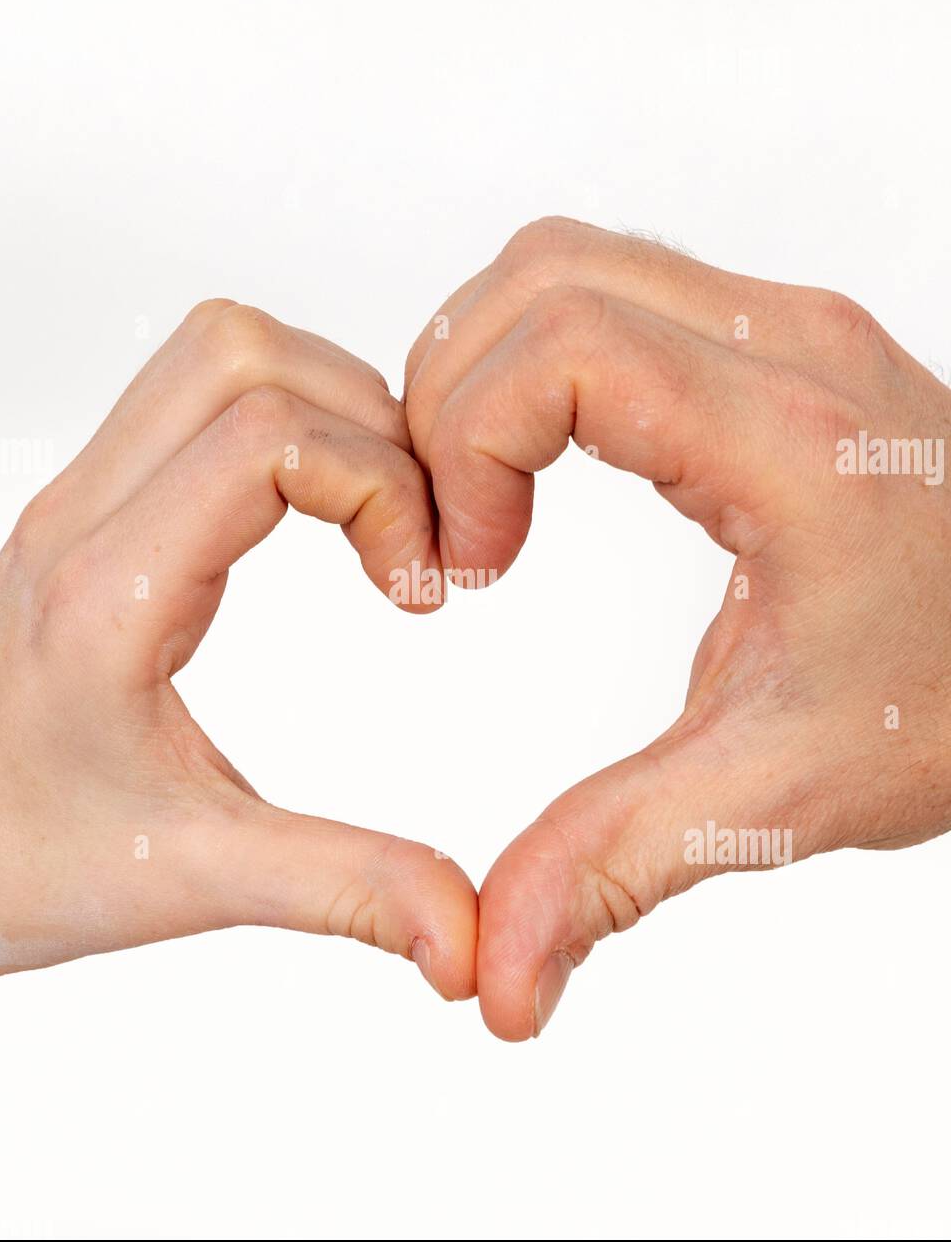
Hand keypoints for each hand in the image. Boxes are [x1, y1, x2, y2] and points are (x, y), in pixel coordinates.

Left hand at [0, 300, 476, 1004]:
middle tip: (407, 533)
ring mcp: (79, 502)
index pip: (268, 435)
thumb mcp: (197, 877)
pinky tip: (312, 521)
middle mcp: (84, 519)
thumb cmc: (15, 861)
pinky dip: (282, 425)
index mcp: (111, 593)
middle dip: (365, 423)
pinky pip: (193, 401)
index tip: (414, 586)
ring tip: (373, 517)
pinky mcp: (90, 510)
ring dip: (324, 406)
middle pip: (242, 349)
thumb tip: (467, 932)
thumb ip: (346, 890)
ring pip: (215, 351)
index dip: (380, 484)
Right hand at [404, 216, 950, 1039]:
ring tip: (487, 499)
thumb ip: (615, 867)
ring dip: (486, 370)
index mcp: (789, 442)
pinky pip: (613, 291)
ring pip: (567, 264)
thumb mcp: (777, 791)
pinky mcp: (778, 340)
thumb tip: (496, 977)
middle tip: (457, 531)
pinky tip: (545, 468)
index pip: (562, 344)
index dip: (465, 440)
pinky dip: (537, 361)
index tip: (470, 562)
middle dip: (449, 400)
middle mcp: (791, 347)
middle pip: (542, 276)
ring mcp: (790, 328)